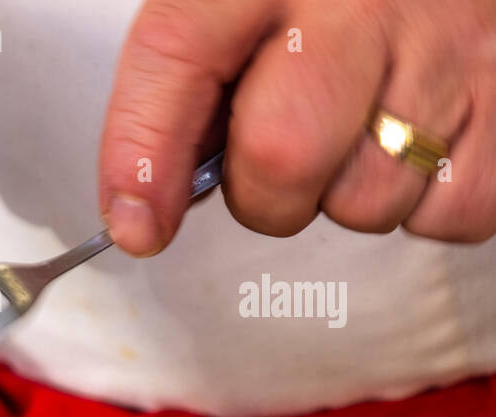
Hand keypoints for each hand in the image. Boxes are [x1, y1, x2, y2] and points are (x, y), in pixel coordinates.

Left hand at [99, 0, 495, 255]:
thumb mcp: (242, 5)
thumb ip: (186, 88)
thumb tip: (141, 215)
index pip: (175, 52)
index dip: (144, 152)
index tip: (136, 222)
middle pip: (282, 155)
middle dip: (264, 195)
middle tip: (276, 166)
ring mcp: (446, 43)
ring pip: (368, 200)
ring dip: (347, 196)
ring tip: (361, 134)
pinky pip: (452, 209)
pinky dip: (427, 203)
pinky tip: (418, 146)